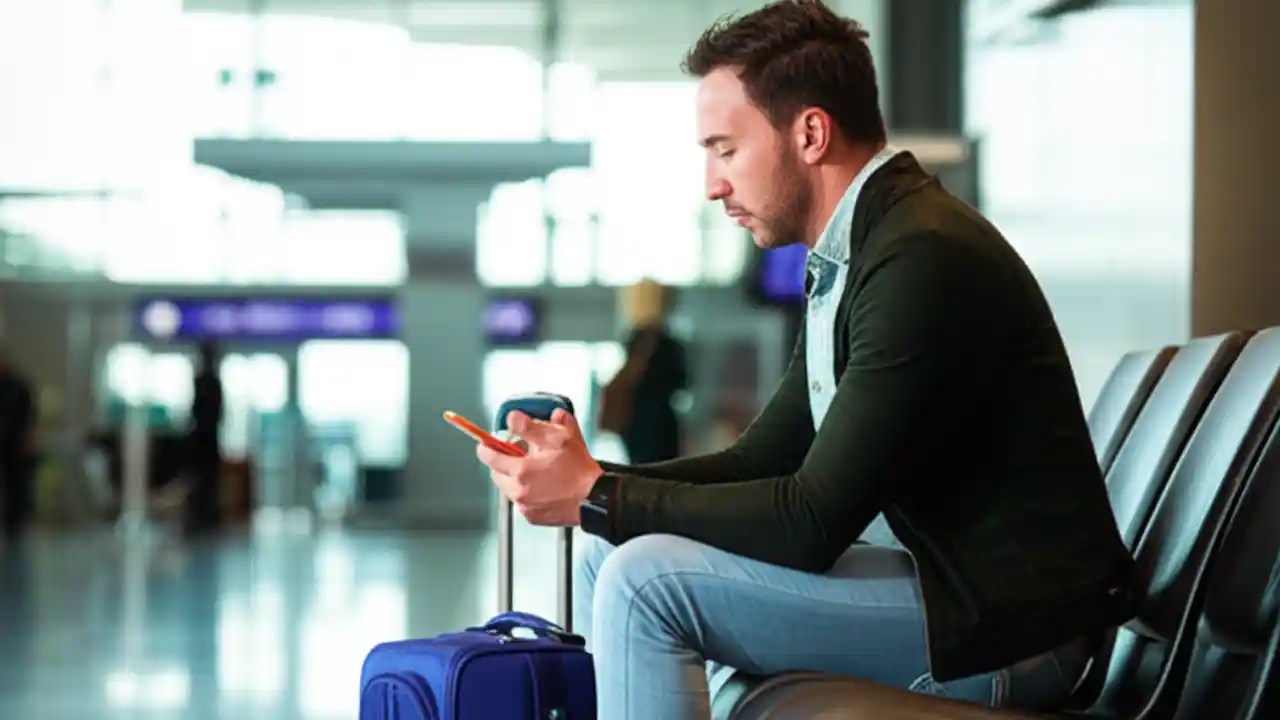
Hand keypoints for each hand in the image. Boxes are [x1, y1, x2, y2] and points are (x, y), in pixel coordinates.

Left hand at [477, 408, 602, 526]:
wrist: (595, 498)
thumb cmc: (579, 468)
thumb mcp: (559, 438)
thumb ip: (531, 426)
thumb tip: (513, 418)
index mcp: (521, 470)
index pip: (490, 457)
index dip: (486, 448)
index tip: (485, 443)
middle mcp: (519, 491)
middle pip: (496, 474)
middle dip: (502, 463)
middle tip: (516, 454)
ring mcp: (525, 506)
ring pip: (508, 488)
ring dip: (514, 478)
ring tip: (533, 470)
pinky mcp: (532, 517)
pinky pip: (520, 501)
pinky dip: (525, 492)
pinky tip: (541, 485)